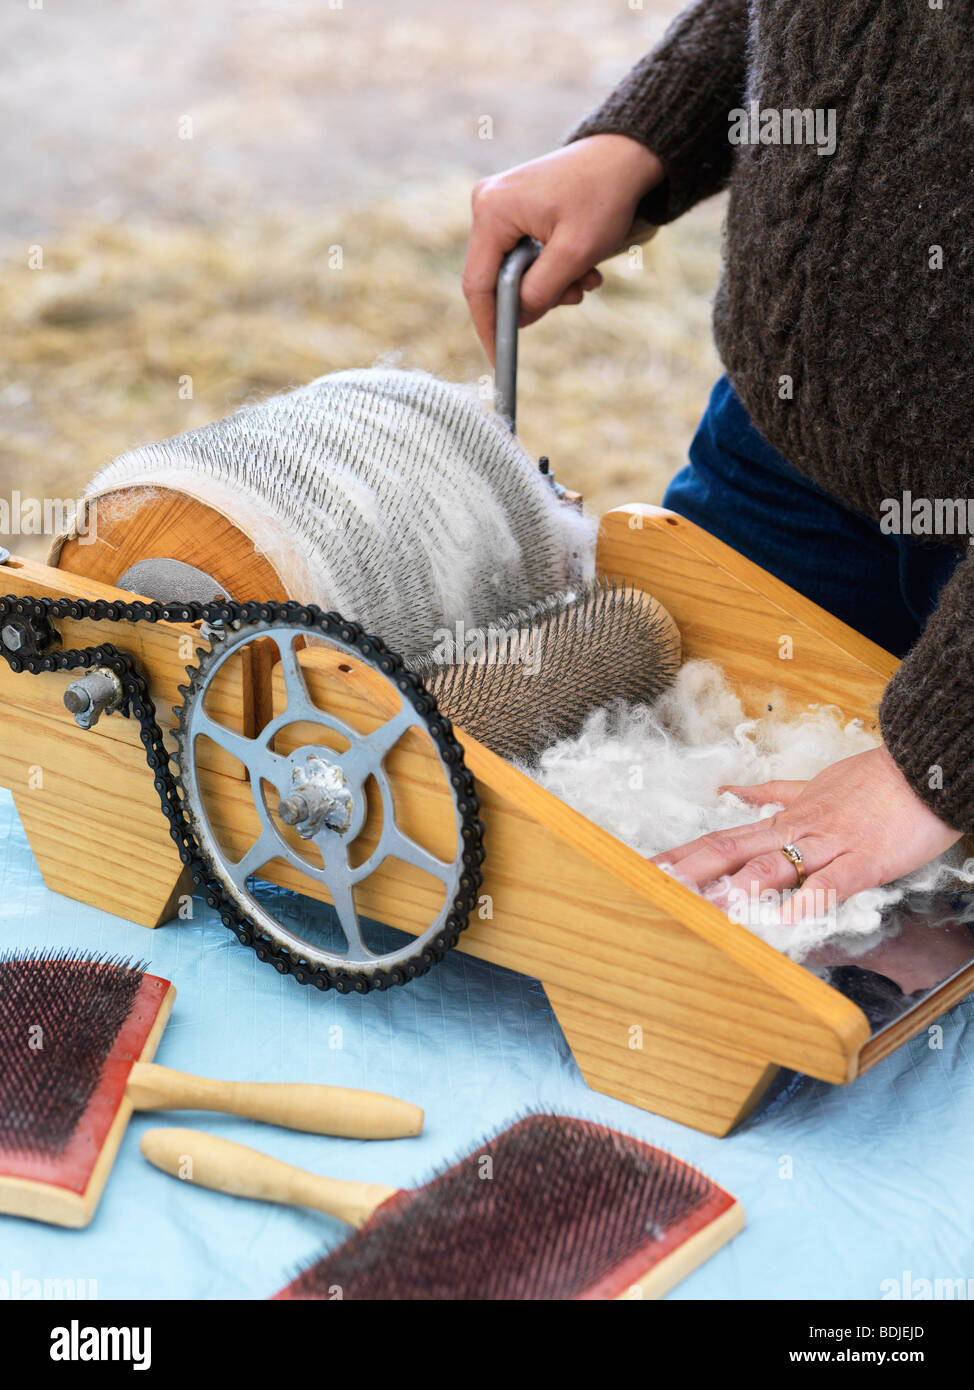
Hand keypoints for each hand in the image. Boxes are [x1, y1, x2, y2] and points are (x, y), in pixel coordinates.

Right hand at [462, 134, 664, 359]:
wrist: (625, 155)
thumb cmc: (603, 196)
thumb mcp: (575, 254)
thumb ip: (540, 292)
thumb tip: (518, 320)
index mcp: (492, 212)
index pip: (477, 284)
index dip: (488, 325)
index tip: (498, 358)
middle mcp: (486, 205)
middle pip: (495, 278)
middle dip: (534, 298)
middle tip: (573, 298)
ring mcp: (499, 205)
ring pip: (513, 270)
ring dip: (551, 284)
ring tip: (587, 277)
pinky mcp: (514, 208)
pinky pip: (523, 254)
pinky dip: (552, 268)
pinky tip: (582, 264)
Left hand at [651, 745, 962, 923]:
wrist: (925, 769)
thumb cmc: (874, 782)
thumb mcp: (813, 784)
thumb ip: (771, 792)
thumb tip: (731, 792)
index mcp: (783, 819)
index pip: (721, 837)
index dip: (683, 854)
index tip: (647, 868)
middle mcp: (795, 831)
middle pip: (731, 850)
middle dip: (692, 871)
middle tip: (653, 887)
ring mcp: (827, 846)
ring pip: (775, 866)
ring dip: (738, 887)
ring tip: (705, 906)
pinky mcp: (864, 861)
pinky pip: (832, 883)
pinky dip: (810, 899)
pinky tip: (789, 918)